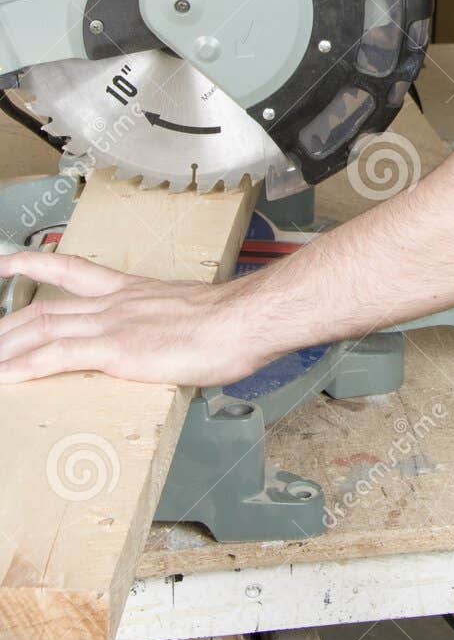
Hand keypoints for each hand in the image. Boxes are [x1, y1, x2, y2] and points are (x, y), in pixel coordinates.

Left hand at [0, 251, 284, 386]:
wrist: (245, 320)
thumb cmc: (232, 322)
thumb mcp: (191, 316)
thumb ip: (169, 326)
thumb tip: (173, 342)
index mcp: (131, 292)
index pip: (70, 271)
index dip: (32, 265)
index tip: (7, 262)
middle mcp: (114, 302)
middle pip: (43, 308)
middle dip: (5, 324)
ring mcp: (113, 323)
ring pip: (41, 328)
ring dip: (5, 347)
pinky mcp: (116, 349)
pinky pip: (57, 357)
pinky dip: (24, 366)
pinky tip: (4, 378)